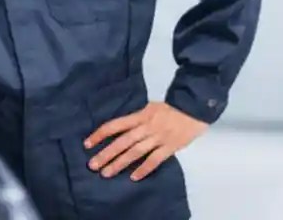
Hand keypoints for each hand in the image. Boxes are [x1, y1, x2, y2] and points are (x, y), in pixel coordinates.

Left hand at [84, 101, 207, 181]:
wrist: (195, 105)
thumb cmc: (172, 106)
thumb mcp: (150, 108)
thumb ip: (138, 119)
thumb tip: (123, 130)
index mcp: (140, 115)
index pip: (115, 125)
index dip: (100, 134)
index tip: (87, 144)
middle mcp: (146, 127)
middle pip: (122, 142)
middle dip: (106, 154)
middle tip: (92, 165)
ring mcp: (158, 138)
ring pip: (135, 152)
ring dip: (120, 163)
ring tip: (107, 173)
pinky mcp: (170, 147)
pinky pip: (155, 160)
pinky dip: (144, 169)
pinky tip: (133, 178)